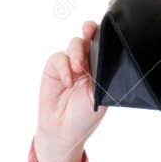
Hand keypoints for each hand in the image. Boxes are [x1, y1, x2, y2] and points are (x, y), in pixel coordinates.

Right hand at [33, 21, 106, 161]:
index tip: (105, 30)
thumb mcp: (99, 98)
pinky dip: (64, 68)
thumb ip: (101, 77)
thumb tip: (106, 59)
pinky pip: (59, 58)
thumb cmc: (84, 117)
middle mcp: (85, 63)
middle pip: (88, 39)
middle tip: (89, 31)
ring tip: (78, 69)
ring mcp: (69, 64)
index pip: (102, 47)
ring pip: (74, 45)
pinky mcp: (54, 68)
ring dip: (77, 53)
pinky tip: (67, 82)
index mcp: (99, 69)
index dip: (103, 35)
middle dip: (89, 31)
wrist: (63, 131)